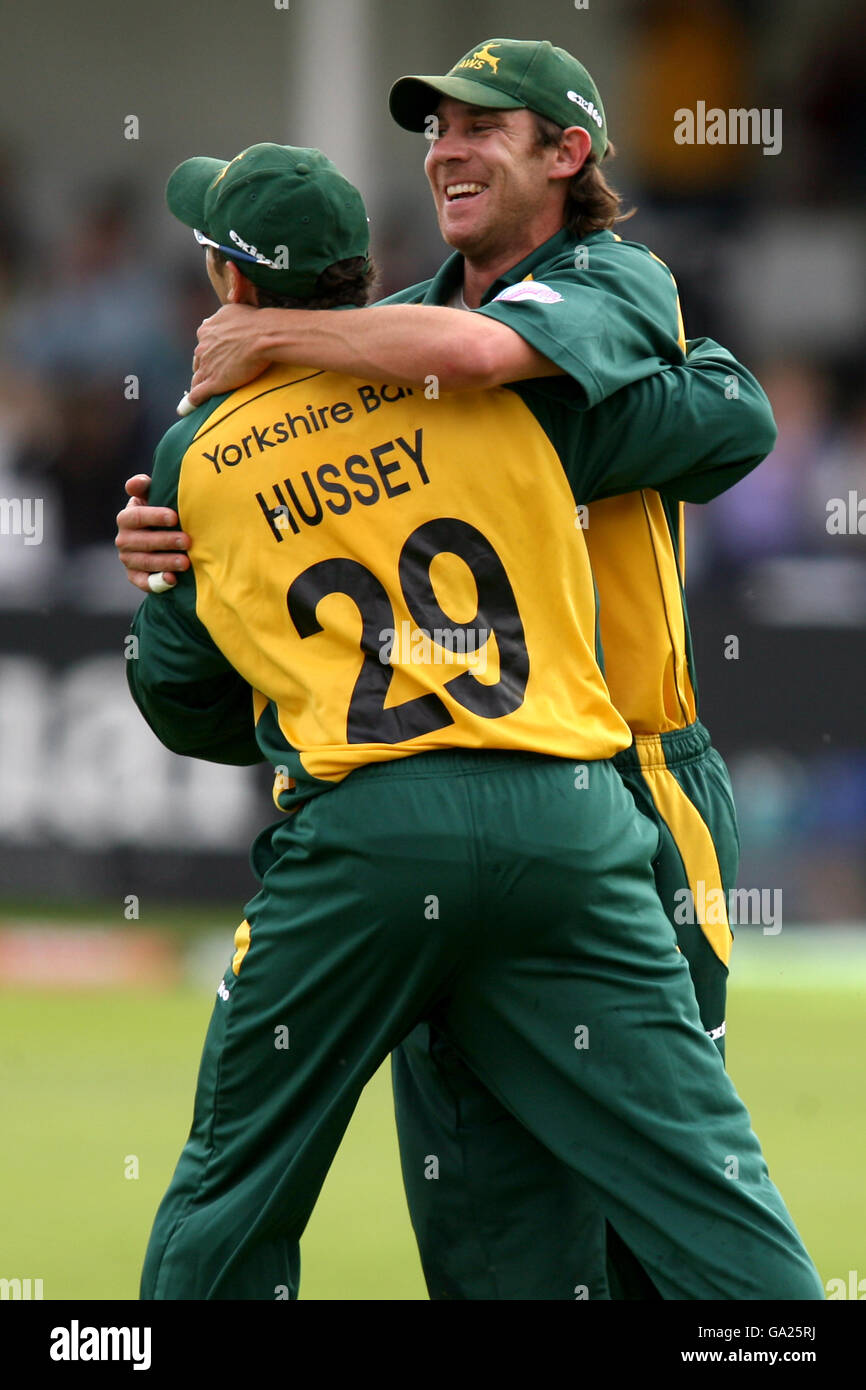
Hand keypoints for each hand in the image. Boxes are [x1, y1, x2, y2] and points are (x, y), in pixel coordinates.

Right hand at [115, 475, 190, 592]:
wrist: (159, 538)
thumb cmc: (159, 513)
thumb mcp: (150, 497)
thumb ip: (144, 487)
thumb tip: (135, 483)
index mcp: (127, 518)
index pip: (137, 516)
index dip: (154, 517)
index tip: (174, 517)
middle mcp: (123, 539)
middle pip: (143, 542)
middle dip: (166, 541)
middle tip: (187, 541)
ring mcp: (128, 559)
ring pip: (145, 562)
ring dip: (166, 562)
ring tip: (186, 562)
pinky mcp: (134, 576)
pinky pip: (143, 581)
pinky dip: (157, 582)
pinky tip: (173, 580)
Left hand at [187, 303, 270, 406]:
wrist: (263, 335)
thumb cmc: (255, 322)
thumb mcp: (235, 310)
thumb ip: (225, 316)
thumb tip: (224, 314)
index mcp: (207, 330)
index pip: (204, 344)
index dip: (210, 352)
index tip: (216, 357)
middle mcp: (202, 346)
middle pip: (199, 361)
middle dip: (204, 367)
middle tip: (214, 374)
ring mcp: (206, 365)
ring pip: (197, 378)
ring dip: (199, 385)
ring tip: (200, 394)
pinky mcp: (213, 382)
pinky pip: (197, 395)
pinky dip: (191, 404)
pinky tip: (186, 410)